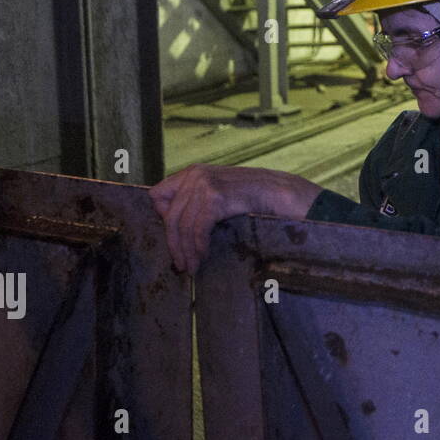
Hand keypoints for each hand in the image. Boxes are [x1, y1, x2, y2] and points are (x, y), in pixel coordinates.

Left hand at [149, 164, 323, 274]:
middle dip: (174, 244)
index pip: (158, 195)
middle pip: (169, 216)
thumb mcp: (220, 192)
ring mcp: (205, 185)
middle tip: (181, 264)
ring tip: (192, 267)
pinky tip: (204, 256)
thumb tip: (175, 229)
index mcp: (193, 172)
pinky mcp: (216, 197)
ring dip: (186, 251)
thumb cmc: (253, 197)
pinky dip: (198, 246)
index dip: (162, 218)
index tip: (175, 237)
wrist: (281, 193)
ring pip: (182, 226)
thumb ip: (197, 201)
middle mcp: (195, 175)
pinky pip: (198, 229)